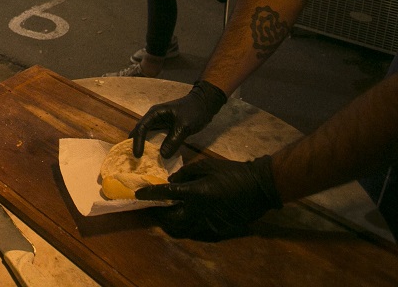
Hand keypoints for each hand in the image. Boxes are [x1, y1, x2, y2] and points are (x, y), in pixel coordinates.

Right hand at [131, 80, 227, 158]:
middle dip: (135, 144)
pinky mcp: (166, 128)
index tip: (137, 156)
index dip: (137, 142)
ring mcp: (160, 122)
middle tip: (133, 160)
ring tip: (140, 160)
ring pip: (147, 135)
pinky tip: (154, 156)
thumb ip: (173, 141)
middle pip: (140, 131)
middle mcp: (154, 118)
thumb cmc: (194, 111)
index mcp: (155, 113)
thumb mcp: (184, 126)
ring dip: (143, 145)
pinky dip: (153, 146)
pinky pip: (156, 138)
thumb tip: (162, 156)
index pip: (141, 128)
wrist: (205, 104)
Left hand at [135, 156, 281, 240]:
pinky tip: (185, 220)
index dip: (150, 194)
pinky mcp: (219, 231)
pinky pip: (197, 233)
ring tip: (166, 216)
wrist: (258, 187)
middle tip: (153, 208)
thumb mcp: (207, 165)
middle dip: (158, 215)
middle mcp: (200, 211)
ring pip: (182, 231)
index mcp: (197, 193)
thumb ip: (186, 173)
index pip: (167, 195)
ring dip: (171, 224)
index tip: (139, 194)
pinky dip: (187, 228)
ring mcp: (210, 223)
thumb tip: (172, 180)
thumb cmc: (232, 172)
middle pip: (171, 220)